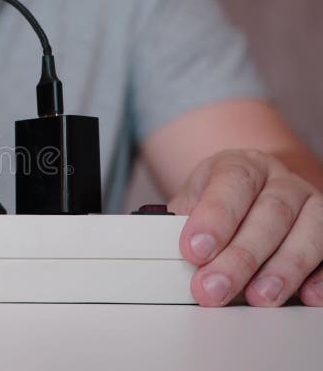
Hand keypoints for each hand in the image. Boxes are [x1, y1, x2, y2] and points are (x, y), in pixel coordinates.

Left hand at [169, 149, 322, 306]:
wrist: (250, 193)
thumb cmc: (215, 203)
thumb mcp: (191, 205)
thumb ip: (177, 227)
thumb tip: (159, 256)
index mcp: (241, 166)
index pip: (231, 184)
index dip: (214, 217)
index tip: (193, 250)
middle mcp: (280, 181)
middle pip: (269, 213)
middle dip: (240, 257)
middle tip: (213, 288)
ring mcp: (310, 205)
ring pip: (309, 231)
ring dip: (283, 269)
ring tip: (257, 298)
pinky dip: (321, 277)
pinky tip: (306, 296)